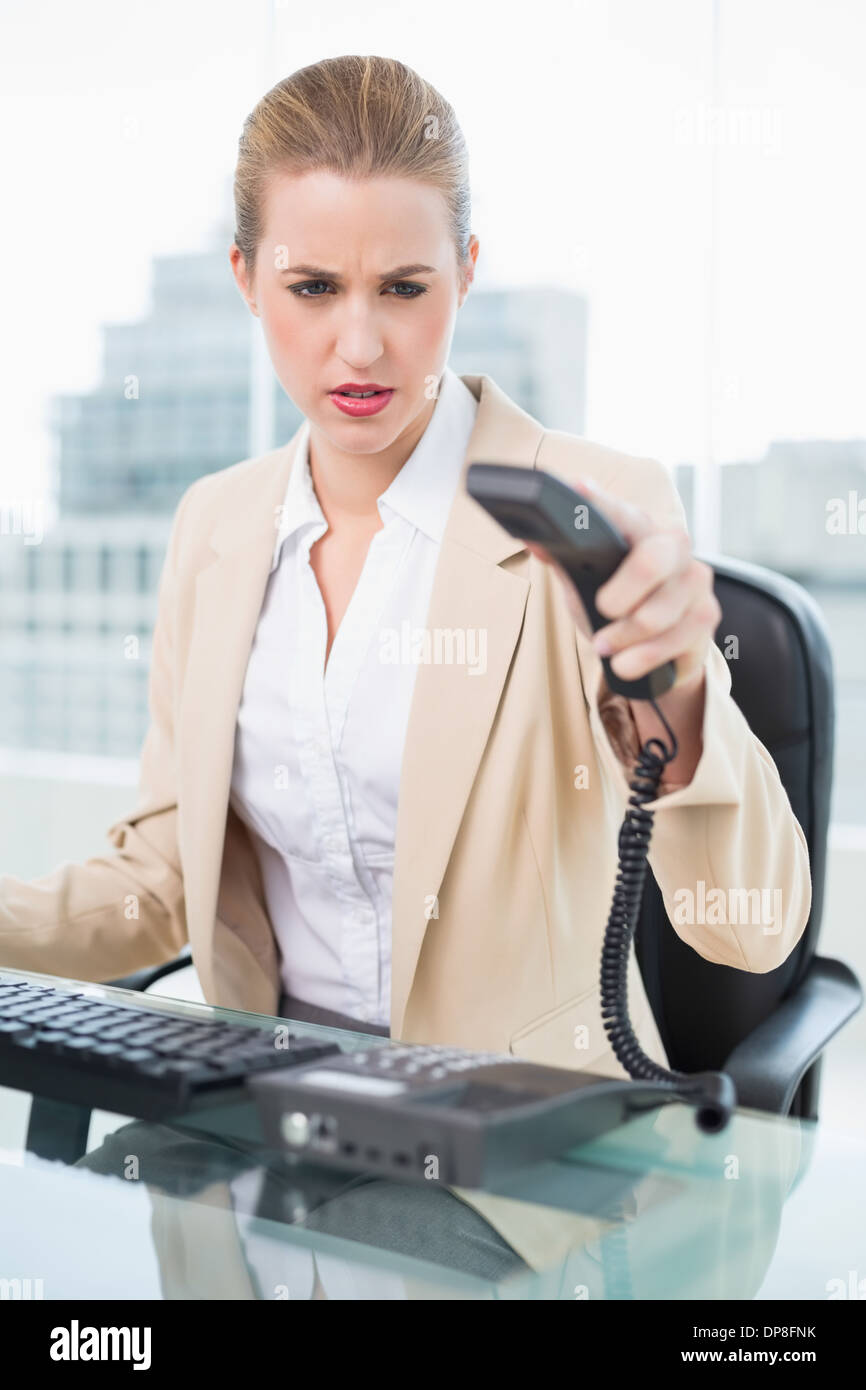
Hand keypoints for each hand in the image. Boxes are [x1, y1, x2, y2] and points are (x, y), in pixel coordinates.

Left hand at [525, 476, 720, 690]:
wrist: (655, 649)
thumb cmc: (618, 604)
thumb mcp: (585, 581)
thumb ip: (562, 557)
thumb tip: (529, 535)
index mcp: (642, 529)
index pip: (621, 513)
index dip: (601, 503)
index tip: (578, 489)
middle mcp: (675, 547)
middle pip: (650, 562)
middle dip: (618, 596)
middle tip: (602, 610)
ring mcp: (695, 581)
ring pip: (655, 615)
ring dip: (621, 639)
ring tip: (606, 645)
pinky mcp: (707, 616)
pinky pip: (670, 643)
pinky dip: (638, 659)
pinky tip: (625, 663)